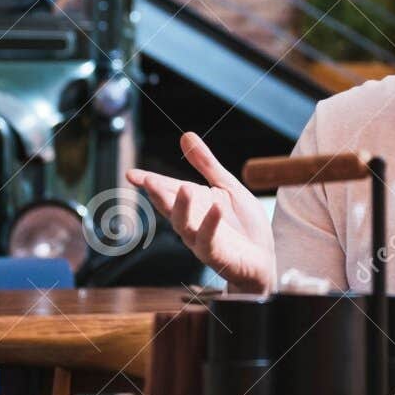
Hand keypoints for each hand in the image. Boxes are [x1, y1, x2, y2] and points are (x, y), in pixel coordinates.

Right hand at [126, 132, 275, 292]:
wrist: (263, 258)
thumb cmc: (244, 225)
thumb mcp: (226, 186)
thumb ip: (206, 164)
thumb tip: (185, 135)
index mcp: (193, 203)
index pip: (166, 189)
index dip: (149, 182)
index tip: (131, 174)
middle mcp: (192, 221)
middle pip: (169, 207)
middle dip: (158, 194)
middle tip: (148, 180)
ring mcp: (201, 239)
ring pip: (183, 225)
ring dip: (181, 208)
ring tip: (184, 188)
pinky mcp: (217, 255)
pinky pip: (209, 240)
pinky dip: (211, 224)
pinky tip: (216, 207)